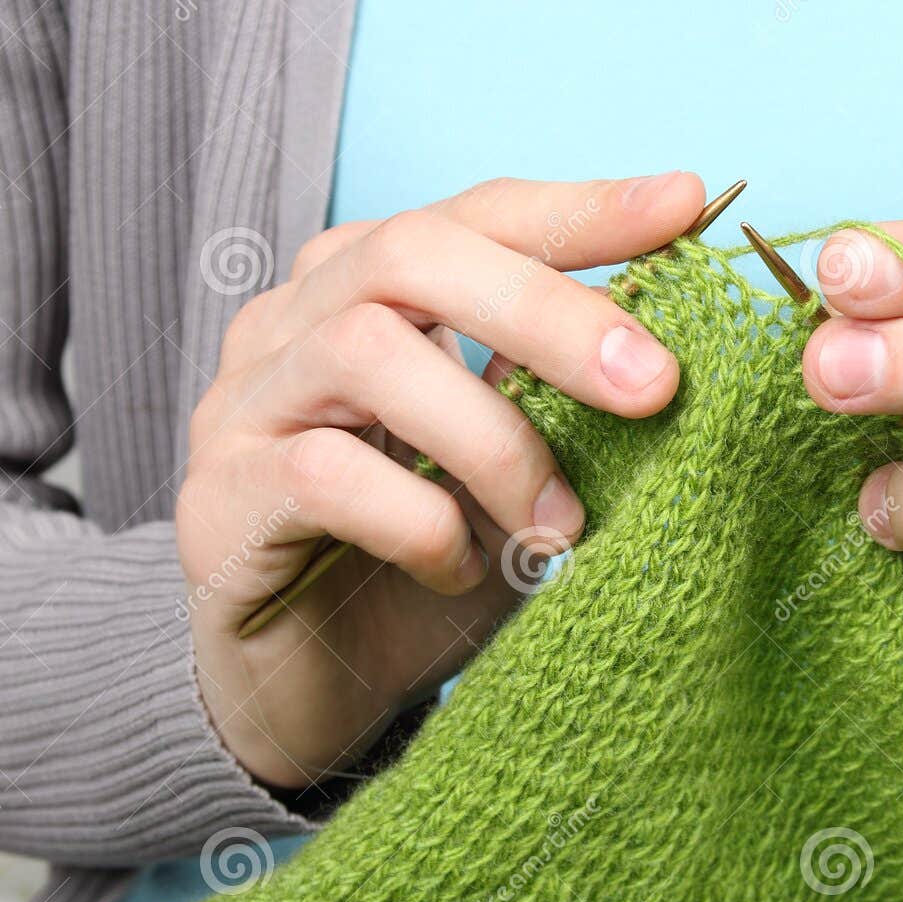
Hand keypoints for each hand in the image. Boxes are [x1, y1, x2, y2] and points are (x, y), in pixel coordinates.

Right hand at [178, 172, 701, 785]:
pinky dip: (420, 520)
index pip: (477, 216)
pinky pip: (324, 472)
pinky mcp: (218, 496)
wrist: (314, 694)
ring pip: (367, 351)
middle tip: (653, 384)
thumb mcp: (519, 472)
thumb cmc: (430, 566)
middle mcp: (295, 320)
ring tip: (558, 525)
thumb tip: (660, 350)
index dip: (581, 209)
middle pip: (413, 253)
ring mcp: (244, 401)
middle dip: (549, 312)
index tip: (683, 207)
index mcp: (372, 289)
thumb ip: (561, 404)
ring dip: (493, 440)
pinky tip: (459, 569)